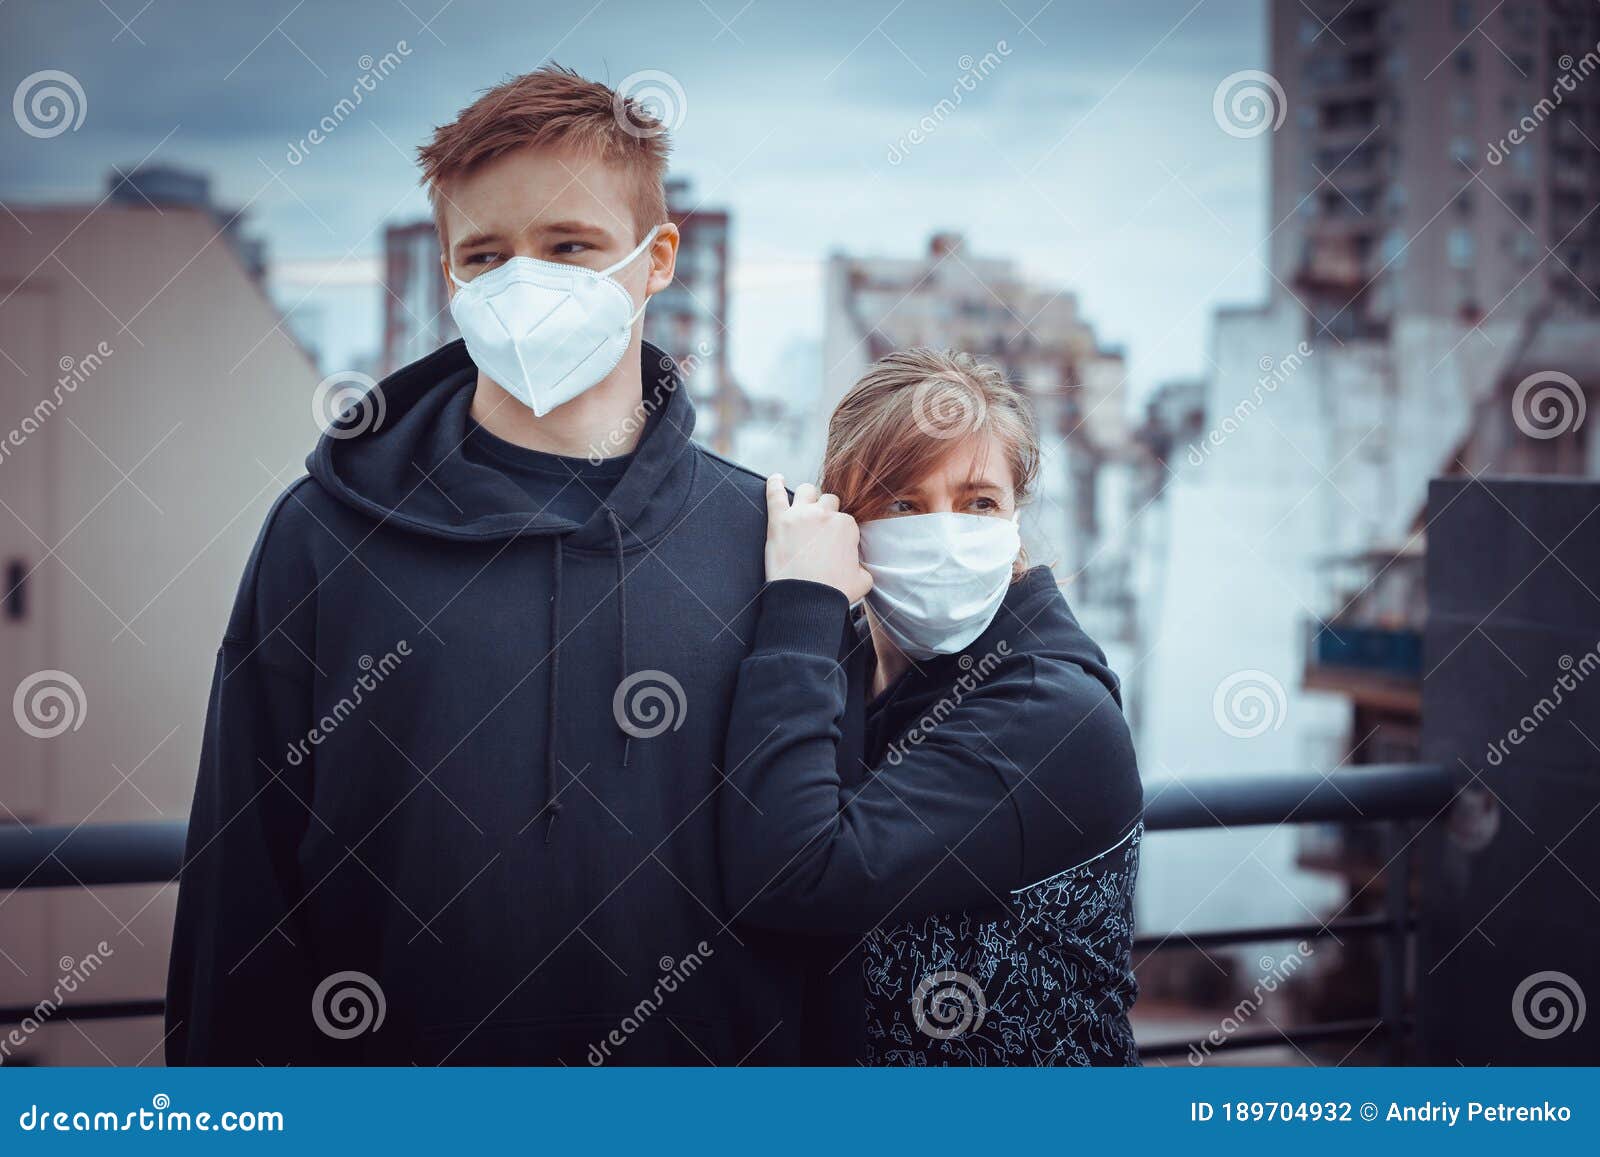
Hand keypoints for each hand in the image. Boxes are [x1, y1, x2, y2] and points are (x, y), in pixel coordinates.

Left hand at [764, 474, 872, 602]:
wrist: (807, 600)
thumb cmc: (835, 592)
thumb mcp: (863, 580)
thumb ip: (863, 566)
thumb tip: (859, 567)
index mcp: (846, 525)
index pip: (844, 519)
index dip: (838, 531)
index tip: (833, 544)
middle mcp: (825, 515)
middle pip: (827, 501)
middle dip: (825, 511)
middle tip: (818, 528)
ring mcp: (801, 515)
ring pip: (806, 490)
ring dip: (807, 496)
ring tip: (803, 504)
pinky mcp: (779, 521)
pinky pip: (775, 494)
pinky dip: (774, 484)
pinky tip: (776, 478)